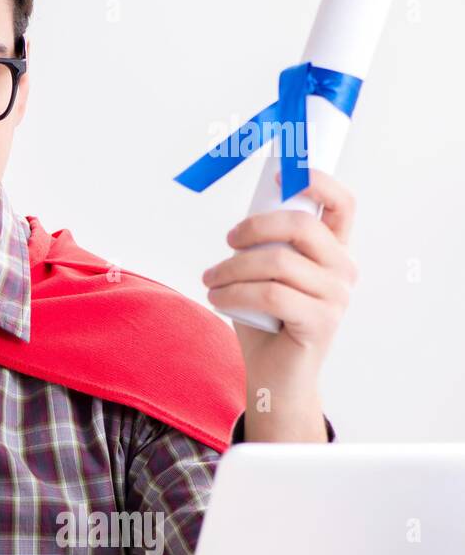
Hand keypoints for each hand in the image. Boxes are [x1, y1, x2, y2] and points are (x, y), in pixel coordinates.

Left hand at [201, 168, 357, 439]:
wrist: (273, 376)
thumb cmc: (265, 320)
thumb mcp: (265, 273)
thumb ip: (265, 244)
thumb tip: (243, 216)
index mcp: (334, 251)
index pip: (342, 204)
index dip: (316, 181)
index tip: (279, 178)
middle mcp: (343, 270)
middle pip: (301, 226)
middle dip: (254, 227)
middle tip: (226, 242)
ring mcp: (336, 297)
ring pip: (277, 263)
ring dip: (231, 268)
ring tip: (212, 281)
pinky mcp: (320, 322)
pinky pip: (269, 294)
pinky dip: (233, 293)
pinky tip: (217, 298)